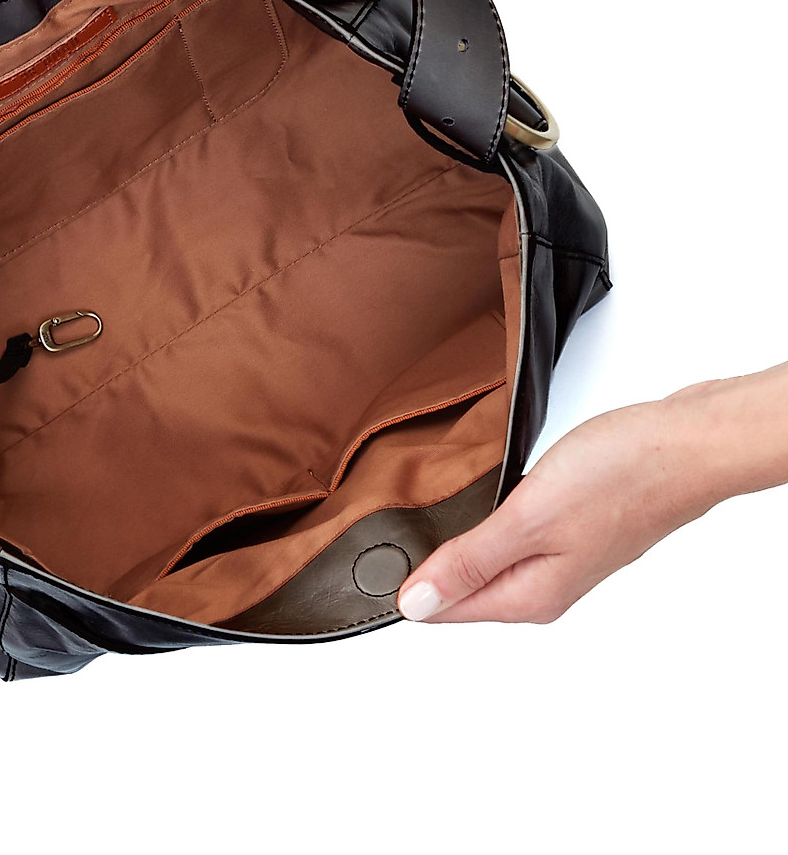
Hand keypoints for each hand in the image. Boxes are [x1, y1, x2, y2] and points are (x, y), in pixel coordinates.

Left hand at [396, 366, 787, 622]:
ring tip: (416, 517)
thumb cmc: (620, 476)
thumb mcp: (528, 518)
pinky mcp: (573, 524)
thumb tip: (415, 605)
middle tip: (380, 533)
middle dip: (424, 566)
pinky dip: (487, 520)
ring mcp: (562, 555)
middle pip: (464, 587)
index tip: (367, 560)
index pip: (447, 609)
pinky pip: (512, 535)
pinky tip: (475, 500)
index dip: (405, 586)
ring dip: (454, 542)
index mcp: (530, 595)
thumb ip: (469, 561)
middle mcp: (545, 584)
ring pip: (487, 559)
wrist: (686, 442)